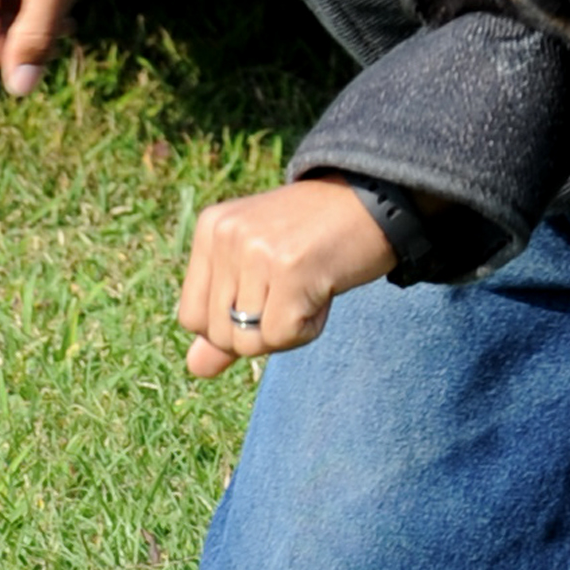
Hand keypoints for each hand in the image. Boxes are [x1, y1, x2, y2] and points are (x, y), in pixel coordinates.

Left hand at [176, 180, 393, 377]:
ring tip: (310, 286)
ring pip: (249, 341)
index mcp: (212, 228)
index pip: (192, 316)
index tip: (270, 291)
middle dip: (262, 329)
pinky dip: (308, 329)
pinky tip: (324, 290)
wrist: (377, 200)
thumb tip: (195, 369)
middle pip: (219, 334)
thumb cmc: (318, 237)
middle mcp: (227, 234)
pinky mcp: (289, 267)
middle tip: (296, 286)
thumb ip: (225, 316)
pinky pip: (282, 337)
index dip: (231, 324)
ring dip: (288, 330)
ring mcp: (256, 249)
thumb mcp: (261, 269)